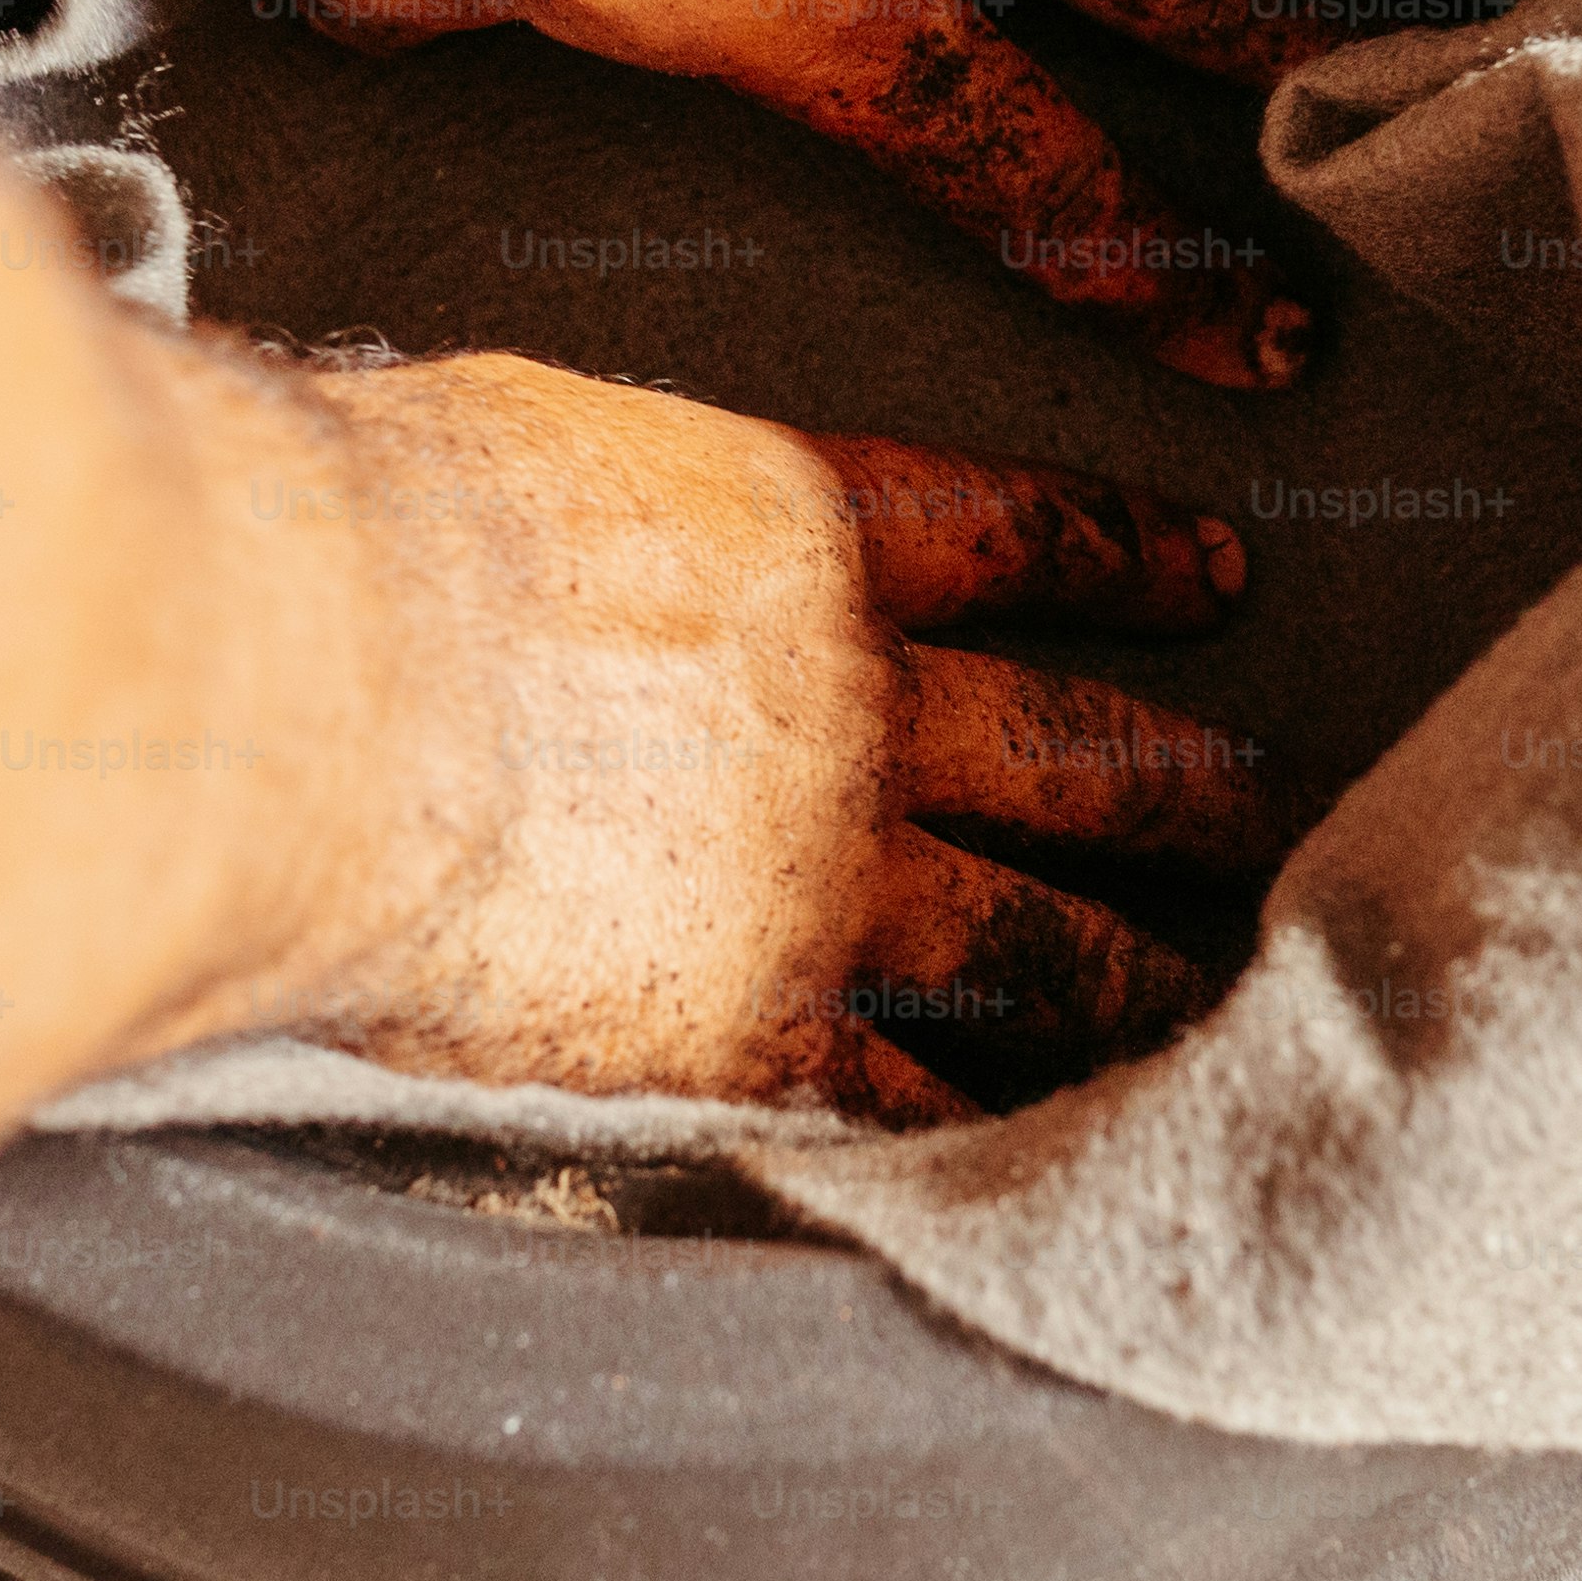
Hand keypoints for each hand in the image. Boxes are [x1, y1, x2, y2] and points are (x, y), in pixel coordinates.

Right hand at [175, 351, 1283, 1121]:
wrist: (316, 688)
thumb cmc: (366, 530)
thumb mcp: (517, 439)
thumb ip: (594, 499)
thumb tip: (540, 502)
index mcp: (806, 535)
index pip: (1016, 539)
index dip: (1124, 561)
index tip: (1209, 580)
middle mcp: (860, 704)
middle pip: (1073, 748)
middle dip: (1184, 787)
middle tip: (1265, 815)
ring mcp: (827, 876)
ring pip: (1038, 936)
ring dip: (1126, 973)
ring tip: (1193, 1001)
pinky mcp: (752, 1026)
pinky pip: (902, 1087)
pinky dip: (970, 1119)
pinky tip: (1019, 1141)